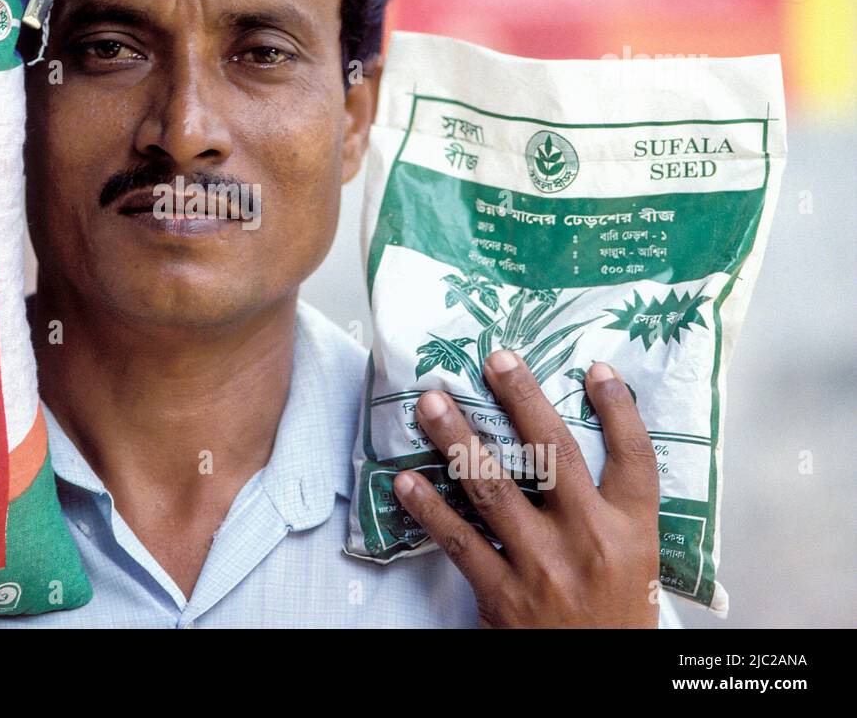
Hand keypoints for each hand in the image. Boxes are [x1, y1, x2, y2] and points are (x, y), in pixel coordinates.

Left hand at [392, 351, 659, 626]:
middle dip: (522, 400)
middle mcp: (590, 539)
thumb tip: (576, 449)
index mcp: (634, 532)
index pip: (634, 457)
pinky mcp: (504, 594)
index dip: (618, 409)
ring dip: (458, 441)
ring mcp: (544, 565)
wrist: (598, 681)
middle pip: (553, 454)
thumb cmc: (615, 618)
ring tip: (432, 403)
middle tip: (495, 359)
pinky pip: (459, 542)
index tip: (595, 368)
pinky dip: (430, 509)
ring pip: (494, 488)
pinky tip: (406, 481)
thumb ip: (614, 511)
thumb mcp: (636, 563)